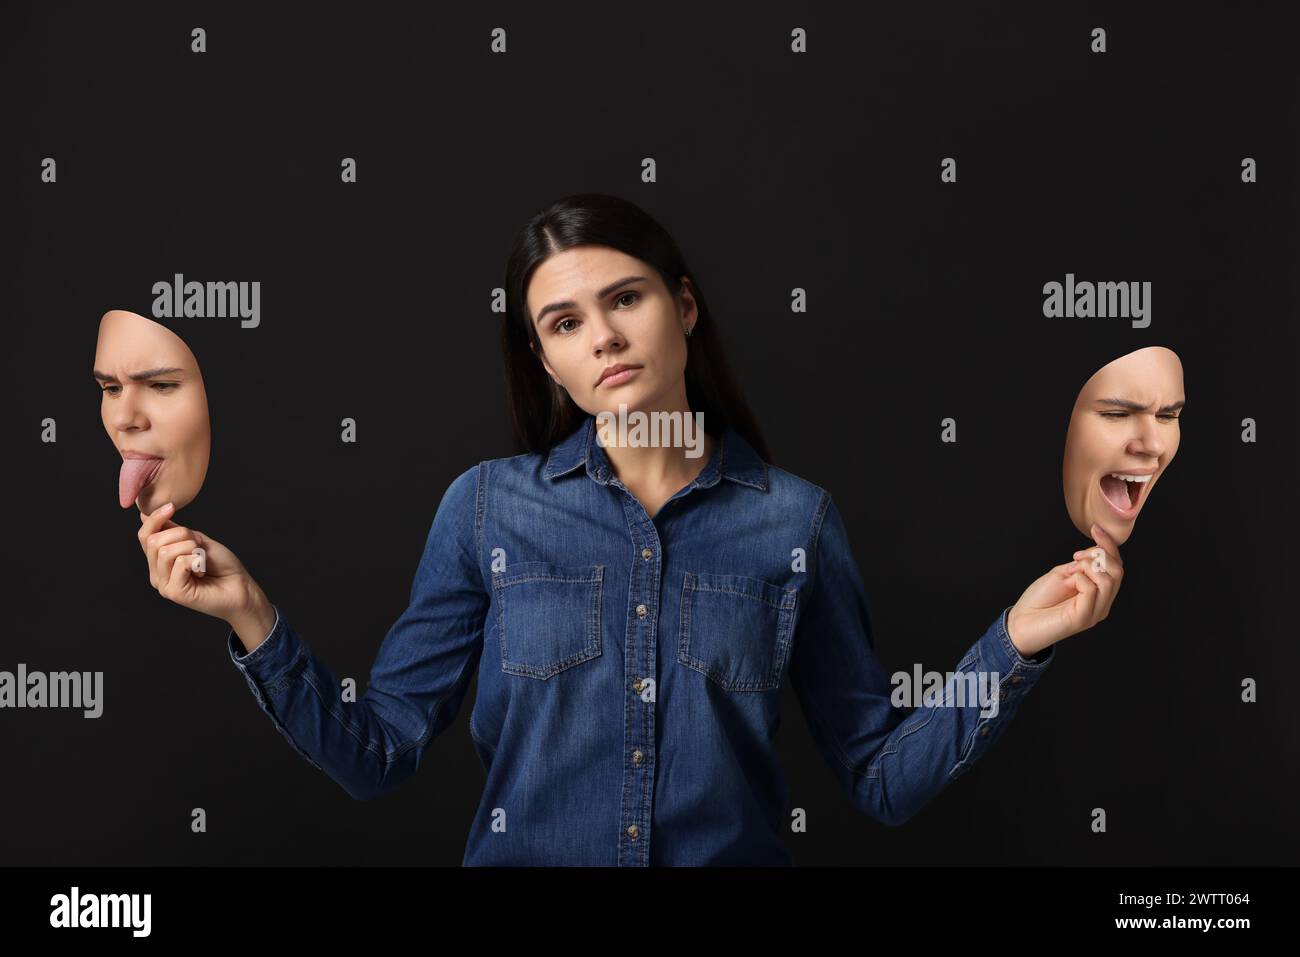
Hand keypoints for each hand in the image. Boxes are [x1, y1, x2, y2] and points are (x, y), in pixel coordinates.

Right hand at [137, 502, 266, 628]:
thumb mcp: (196, 540)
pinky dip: (196, 561)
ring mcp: (164, 585)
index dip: (155, 519)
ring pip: (165, 551)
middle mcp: (157, 574)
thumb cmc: (222, 565)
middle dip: (181, 535)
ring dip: (191, 548)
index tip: (171, 507)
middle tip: (199, 547)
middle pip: (153, 541)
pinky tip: (202, 572)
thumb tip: (144, 514)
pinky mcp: (174, 593)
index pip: (144, 536)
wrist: (241, 586)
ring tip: (201, 560)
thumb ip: (172, 530)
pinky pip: (179, 563)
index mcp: (160, 561)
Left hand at [1006, 523, 1123, 658]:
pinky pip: (1092, 591)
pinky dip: (1082, 578)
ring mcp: (1095, 611)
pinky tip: (1071, 578)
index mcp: (1098, 591)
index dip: (1108, 545)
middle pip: (1118, 571)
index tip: (1095, 528)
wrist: (1021, 621)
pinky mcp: (1084, 618)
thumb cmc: (1039, 600)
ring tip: (1072, 568)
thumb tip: (1095, 558)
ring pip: (1110, 581)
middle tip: (1075, 556)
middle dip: (1099, 554)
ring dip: (1090, 566)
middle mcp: (1102, 602)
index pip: (1115, 565)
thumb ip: (1081, 566)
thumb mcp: (1062, 574)